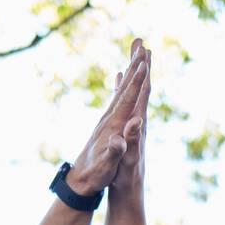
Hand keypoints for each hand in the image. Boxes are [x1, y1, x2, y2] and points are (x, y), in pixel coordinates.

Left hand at [65, 37, 148, 195]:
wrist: (79, 179)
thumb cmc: (95, 174)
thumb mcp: (107, 166)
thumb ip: (114, 152)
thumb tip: (120, 140)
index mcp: (113, 126)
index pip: (128, 99)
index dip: (136, 82)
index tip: (144, 63)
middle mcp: (110, 118)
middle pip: (125, 87)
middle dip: (134, 66)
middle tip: (142, 44)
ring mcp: (107, 119)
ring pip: (122, 89)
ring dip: (130, 70)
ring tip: (136, 53)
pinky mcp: (106, 123)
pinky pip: (118, 98)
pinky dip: (122, 85)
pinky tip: (120, 77)